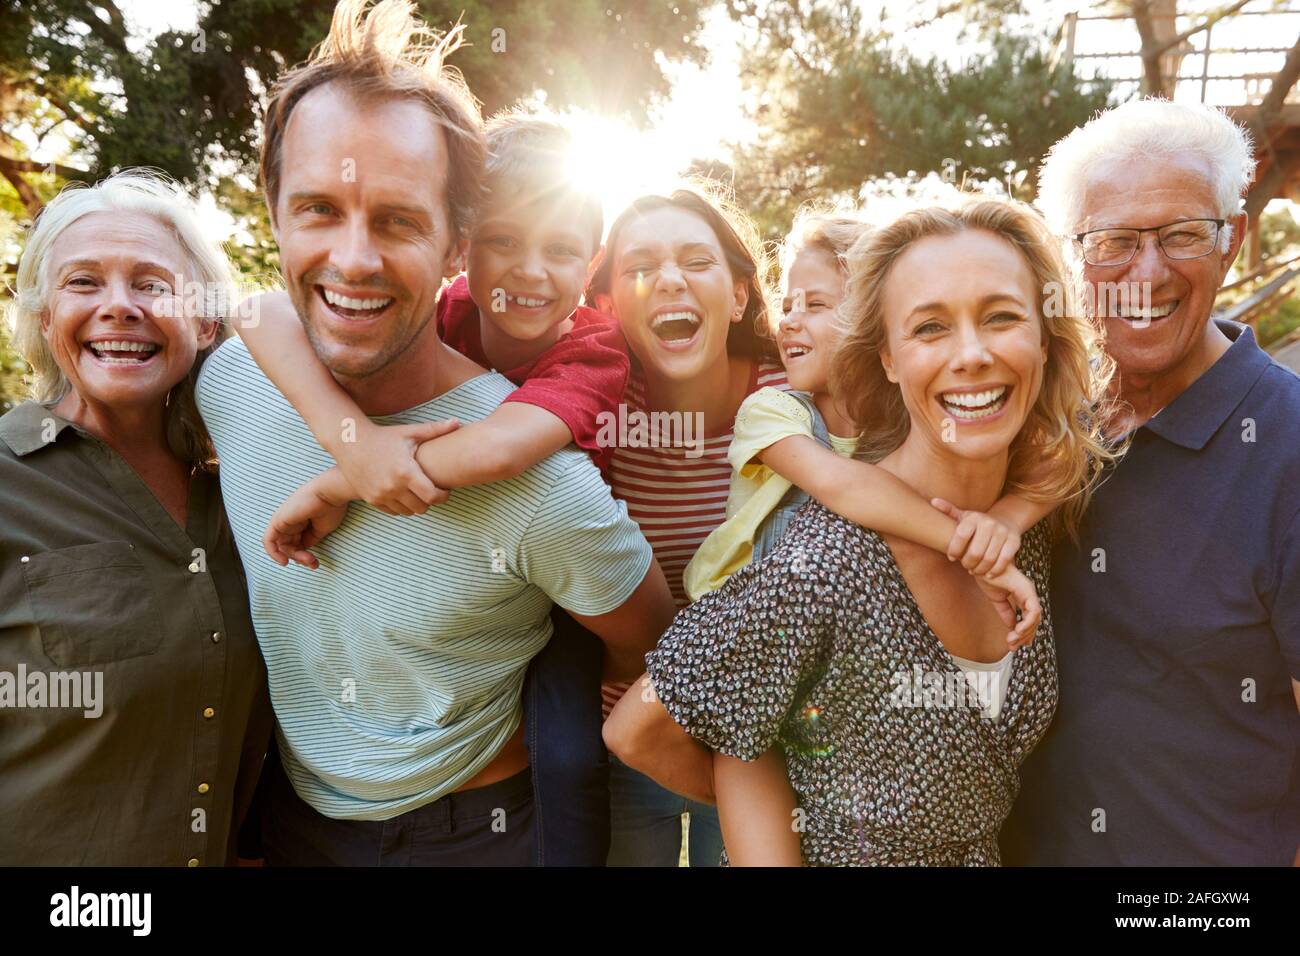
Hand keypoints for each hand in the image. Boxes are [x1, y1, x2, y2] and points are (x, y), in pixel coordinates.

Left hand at [261, 482, 349, 568]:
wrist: (330, 493)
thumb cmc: (331, 508)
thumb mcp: (321, 530)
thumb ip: (310, 540)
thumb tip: (303, 550)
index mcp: (300, 522)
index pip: (296, 543)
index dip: (303, 555)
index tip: (314, 561)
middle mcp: (290, 521)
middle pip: (288, 546)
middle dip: (300, 557)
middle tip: (312, 562)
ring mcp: (283, 521)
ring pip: (281, 546)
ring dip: (293, 556)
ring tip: (307, 560)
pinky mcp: (278, 521)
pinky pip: (269, 541)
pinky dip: (273, 552)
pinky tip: (284, 561)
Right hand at [335, 419, 460, 515]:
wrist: (350, 443)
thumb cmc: (383, 436)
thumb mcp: (409, 432)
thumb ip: (435, 429)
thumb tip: (458, 422)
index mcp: (406, 472)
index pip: (433, 496)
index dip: (443, 496)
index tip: (445, 490)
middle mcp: (393, 487)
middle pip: (423, 508)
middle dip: (431, 501)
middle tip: (432, 490)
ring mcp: (381, 495)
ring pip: (409, 512)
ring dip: (416, 505)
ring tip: (418, 492)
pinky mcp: (371, 500)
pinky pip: (394, 512)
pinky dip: (401, 506)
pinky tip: (404, 494)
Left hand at [932, 497, 1021, 575]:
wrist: (1004, 522)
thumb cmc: (977, 524)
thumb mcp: (963, 516)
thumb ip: (948, 511)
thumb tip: (933, 501)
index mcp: (973, 518)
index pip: (961, 536)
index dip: (954, 550)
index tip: (952, 557)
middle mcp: (989, 523)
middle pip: (975, 552)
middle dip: (967, 563)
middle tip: (965, 566)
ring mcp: (1002, 532)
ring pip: (989, 558)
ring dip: (980, 569)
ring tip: (974, 570)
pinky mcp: (1014, 542)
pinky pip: (1003, 561)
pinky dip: (994, 571)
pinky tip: (988, 574)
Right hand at [974, 563, 1041, 648]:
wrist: (980, 563)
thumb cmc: (988, 575)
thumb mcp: (997, 599)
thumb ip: (1006, 612)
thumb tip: (1012, 626)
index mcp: (1023, 595)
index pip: (1030, 617)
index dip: (1025, 632)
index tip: (1015, 643)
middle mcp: (1028, 593)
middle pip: (1035, 619)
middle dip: (1025, 635)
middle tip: (1013, 645)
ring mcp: (1028, 591)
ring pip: (1036, 617)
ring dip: (1025, 632)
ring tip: (1012, 640)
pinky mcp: (1026, 590)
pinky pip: (1033, 610)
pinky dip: (1026, 623)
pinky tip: (1017, 630)